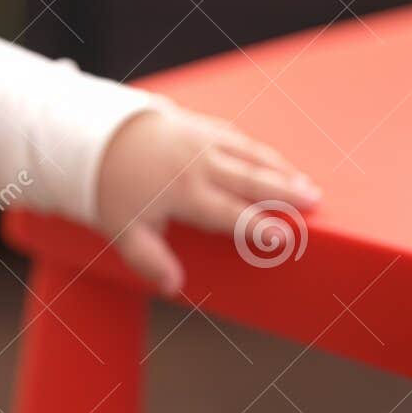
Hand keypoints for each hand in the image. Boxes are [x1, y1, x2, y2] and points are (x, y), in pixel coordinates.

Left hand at [93, 104, 320, 295]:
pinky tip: (274, 161)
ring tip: (307, 184)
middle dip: (285, 191)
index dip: (259, 227)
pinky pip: (237, 137)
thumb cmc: (111, 188)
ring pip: (250, 155)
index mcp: (184, 193)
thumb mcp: (122, 230)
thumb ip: (149, 259)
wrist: (96, 136)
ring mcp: (202, 141)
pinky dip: (259, 151)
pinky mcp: (200, 126)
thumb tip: (173, 286)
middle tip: (316, 200)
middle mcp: (199, 165)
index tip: (285, 239)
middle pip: (250, 179)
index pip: (230, 214)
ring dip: (281, 169)